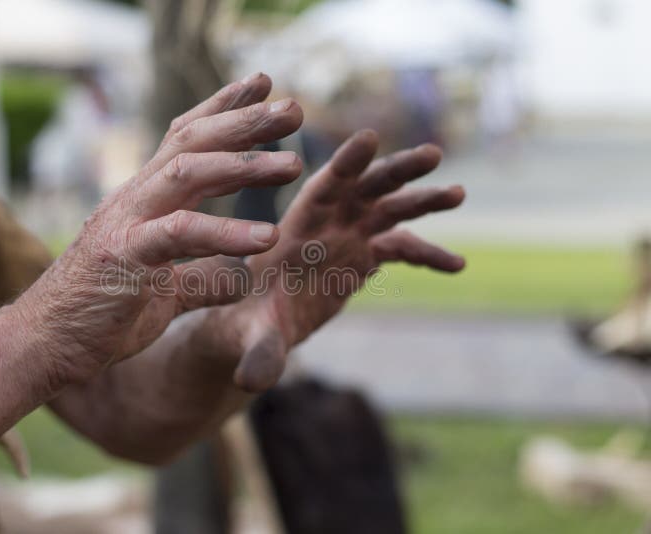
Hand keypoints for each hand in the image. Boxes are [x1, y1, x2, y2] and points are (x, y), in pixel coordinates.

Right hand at [14, 74, 303, 385]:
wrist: (43, 346)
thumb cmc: (99, 315)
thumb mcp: (164, 292)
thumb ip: (203, 278)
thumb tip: (244, 278)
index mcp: (144, 201)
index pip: (185, 140)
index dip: (223, 109)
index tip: (263, 85)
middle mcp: (134, 200)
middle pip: (193, 144)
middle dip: (245, 123)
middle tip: (295, 109)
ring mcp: (126, 223)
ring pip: (188, 174)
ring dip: (243, 165)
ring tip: (293, 165)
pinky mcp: (123, 257)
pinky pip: (180, 234)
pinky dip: (226, 232)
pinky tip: (269, 237)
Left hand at [223, 130, 465, 391]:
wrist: (256, 323)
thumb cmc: (245, 321)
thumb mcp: (252, 336)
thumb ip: (260, 352)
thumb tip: (252, 382)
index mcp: (295, 230)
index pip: (321, 190)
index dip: (345, 167)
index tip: (368, 140)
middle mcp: (324, 226)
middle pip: (363, 190)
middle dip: (395, 172)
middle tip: (432, 155)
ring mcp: (346, 238)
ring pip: (388, 210)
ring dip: (421, 199)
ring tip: (459, 193)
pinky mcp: (361, 257)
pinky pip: (400, 248)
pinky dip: (427, 254)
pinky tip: (458, 265)